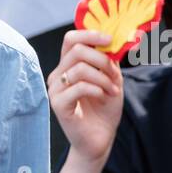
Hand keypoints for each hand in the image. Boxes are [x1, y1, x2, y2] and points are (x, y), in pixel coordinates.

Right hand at [46, 30, 122, 163]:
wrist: (100, 138)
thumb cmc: (104, 110)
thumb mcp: (112, 81)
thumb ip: (110, 62)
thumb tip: (113, 42)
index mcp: (69, 66)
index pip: (72, 39)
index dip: (90, 34)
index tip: (109, 39)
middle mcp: (59, 74)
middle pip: (78, 50)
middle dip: (103, 60)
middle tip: (115, 76)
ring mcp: (56, 89)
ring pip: (80, 68)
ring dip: (104, 78)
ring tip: (113, 90)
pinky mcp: (58, 104)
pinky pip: (79, 87)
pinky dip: (97, 89)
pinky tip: (104, 97)